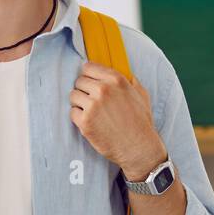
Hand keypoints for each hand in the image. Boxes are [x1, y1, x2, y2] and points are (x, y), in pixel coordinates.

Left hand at [69, 61, 165, 179]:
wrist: (138, 147)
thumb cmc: (141, 122)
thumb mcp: (141, 94)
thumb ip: (129, 80)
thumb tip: (121, 70)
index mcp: (116, 79)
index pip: (88, 67)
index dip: (89, 75)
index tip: (90, 82)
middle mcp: (102, 90)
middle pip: (79, 81)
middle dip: (84, 90)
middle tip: (92, 101)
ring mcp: (92, 105)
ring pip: (73, 95)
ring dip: (80, 103)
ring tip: (92, 112)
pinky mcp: (84, 122)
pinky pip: (72, 112)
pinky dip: (78, 117)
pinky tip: (90, 122)